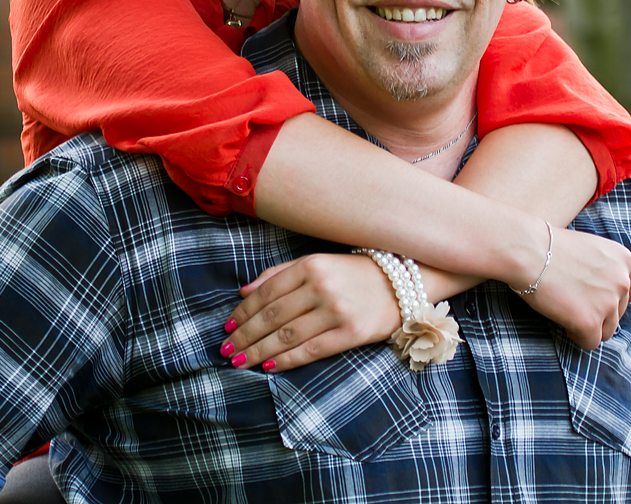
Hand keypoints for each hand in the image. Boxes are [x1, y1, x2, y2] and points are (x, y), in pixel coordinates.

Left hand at [219, 254, 400, 371]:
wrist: (404, 282)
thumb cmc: (354, 273)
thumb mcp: (318, 263)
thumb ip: (280, 274)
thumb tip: (244, 291)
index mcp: (311, 265)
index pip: (266, 292)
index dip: (243, 311)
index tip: (227, 326)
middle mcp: (322, 286)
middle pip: (272, 315)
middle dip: (245, 335)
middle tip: (226, 349)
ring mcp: (337, 310)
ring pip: (287, 335)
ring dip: (258, 350)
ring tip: (239, 361)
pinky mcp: (352, 332)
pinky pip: (311, 350)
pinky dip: (287, 360)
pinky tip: (268, 366)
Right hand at [517, 227, 630, 349]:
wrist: (528, 251)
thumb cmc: (548, 247)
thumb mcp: (589, 248)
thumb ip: (606, 268)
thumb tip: (607, 295)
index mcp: (623, 259)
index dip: (616, 298)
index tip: (598, 297)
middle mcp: (621, 281)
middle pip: (618, 313)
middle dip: (598, 312)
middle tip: (572, 301)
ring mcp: (608, 303)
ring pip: (607, 331)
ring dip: (588, 325)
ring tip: (566, 311)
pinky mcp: (590, 321)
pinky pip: (591, 342)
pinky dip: (577, 336)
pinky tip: (563, 321)